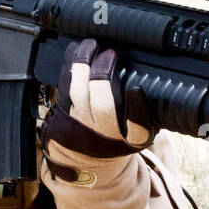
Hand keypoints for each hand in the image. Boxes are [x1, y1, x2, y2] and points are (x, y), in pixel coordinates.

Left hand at [40, 39, 154, 178]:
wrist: (88, 163)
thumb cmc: (116, 142)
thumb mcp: (137, 136)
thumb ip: (143, 116)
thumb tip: (146, 85)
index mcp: (129, 139)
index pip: (137, 127)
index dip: (137, 108)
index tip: (136, 89)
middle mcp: (104, 134)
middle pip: (102, 104)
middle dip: (104, 74)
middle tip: (110, 54)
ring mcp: (80, 125)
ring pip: (78, 93)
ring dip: (82, 65)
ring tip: (90, 46)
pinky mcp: (62, 115)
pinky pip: (63, 87)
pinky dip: (68, 67)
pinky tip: (75, 51)